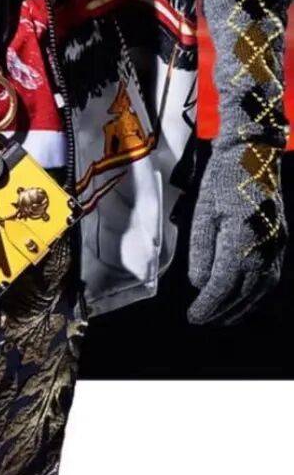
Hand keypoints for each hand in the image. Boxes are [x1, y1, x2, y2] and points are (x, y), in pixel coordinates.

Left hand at [186, 141, 286, 325]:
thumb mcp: (203, 211)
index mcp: (241, 240)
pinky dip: (256, 294)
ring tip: (221, 317)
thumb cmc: (223, 179)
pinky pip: (269, 278)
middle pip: (242, 293)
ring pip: (259, 290)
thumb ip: (201, 250)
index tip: (193, 317)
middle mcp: (264, 249)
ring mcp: (276, 247)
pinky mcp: (281, 242)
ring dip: (240, 307)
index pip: (223, 285)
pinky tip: (244, 297)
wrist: (254, 154)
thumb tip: (198, 283)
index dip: (208, 305)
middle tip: (202, 321)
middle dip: (222, 311)